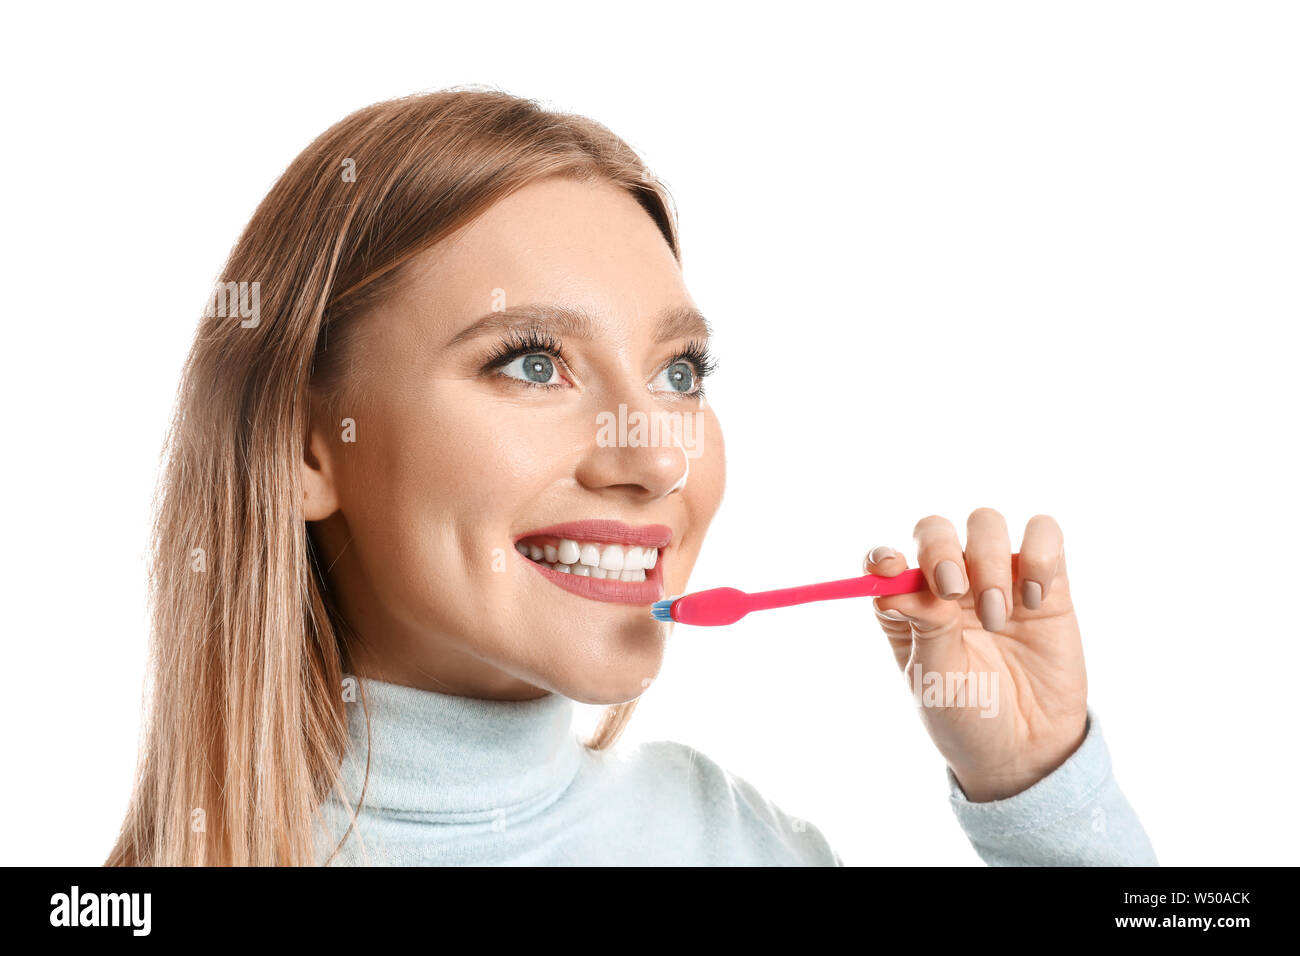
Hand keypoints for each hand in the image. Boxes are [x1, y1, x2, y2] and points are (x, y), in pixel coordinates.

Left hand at [866, 509, 1087, 801]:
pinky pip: (1044, 535)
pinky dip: (1039, 557)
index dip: (884, 557)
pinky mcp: (1047, 582)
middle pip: (934, 529)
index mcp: (909, 607)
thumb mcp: (938, 682)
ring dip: (990, 562)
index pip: (886, 562)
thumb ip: (925, 630)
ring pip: (986, 523)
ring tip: (998, 617)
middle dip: (941, 550)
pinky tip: (1035, 601)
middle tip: (954, 592)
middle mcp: (949, 584)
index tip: (892, 569)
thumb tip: (895, 587)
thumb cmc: (969, 717)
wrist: (1029, 749)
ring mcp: (997, 577)